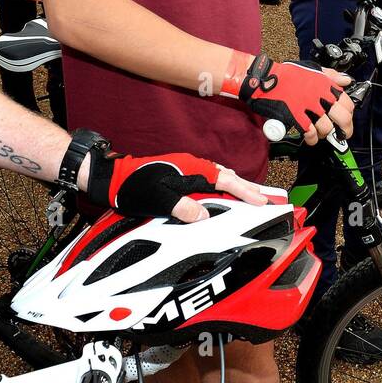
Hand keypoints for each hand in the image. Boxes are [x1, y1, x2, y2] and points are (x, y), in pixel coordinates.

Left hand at [86, 150, 267, 219]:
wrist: (113, 177)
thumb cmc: (134, 187)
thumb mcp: (157, 200)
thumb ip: (182, 207)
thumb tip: (204, 215)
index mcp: (192, 170)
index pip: (226, 182)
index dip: (246, 192)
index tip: (263, 202)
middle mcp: (193, 166)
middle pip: (228, 178)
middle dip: (248, 188)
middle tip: (268, 198)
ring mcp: (188, 169)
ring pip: (220, 178)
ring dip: (236, 187)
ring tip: (251, 196)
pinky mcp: (181, 174)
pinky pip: (210, 180)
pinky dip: (222, 186)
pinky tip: (223, 193)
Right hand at [235, 54, 353, 145]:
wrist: (266, 78)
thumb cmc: (287, 74)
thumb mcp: (313, 69)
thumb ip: (331, 75)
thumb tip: (346, 80)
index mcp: (325, 85)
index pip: (347, 102)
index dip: (349, 114)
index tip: (347, 119)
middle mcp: (320, 96)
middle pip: (342, 118)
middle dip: (345, 129)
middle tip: (342, 134)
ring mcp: (308, 107)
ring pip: (326, 127)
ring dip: (325, 134)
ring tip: (321, 134)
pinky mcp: (296, 116)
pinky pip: (309, 132)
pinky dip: (312, 138)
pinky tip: (311, 138)